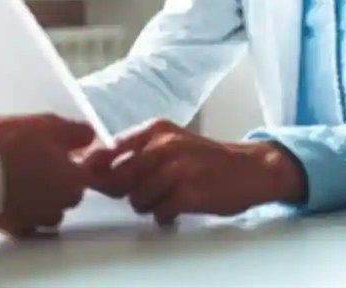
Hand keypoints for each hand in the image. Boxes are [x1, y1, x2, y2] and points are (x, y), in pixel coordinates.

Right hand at [0, 113, 95, 235]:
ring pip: (50, 210)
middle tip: (38, 160)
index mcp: (73, 181)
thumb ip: (76, 132)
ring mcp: (38, 220)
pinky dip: (24, 212)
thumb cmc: (12, 144)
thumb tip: (91, 138)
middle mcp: (61, 205)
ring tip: (22, 179)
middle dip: (60, 180)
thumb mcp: (47, 125)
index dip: (79, 162)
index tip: (65, 152)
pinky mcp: (15, 229)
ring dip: (43, 198)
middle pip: (69, 192)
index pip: (91, 175)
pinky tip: (12, 197)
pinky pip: (28, 222)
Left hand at [82, 119, 305, 224]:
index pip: (109, 150)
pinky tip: (176, 211)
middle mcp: (164, 144)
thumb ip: (137, 152)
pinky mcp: (190, 193)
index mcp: (156, 129)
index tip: (98, 180)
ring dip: (147, 205)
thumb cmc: (206, 159)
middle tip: (145, 192)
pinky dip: (164, 217)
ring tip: (166, 200)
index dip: (98, 170)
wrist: (251, 168)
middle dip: (124, 191)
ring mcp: (178, 168)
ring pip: (137, 198)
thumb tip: (94, 170)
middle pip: (119, 177)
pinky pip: (159, 213)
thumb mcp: (171, 142)